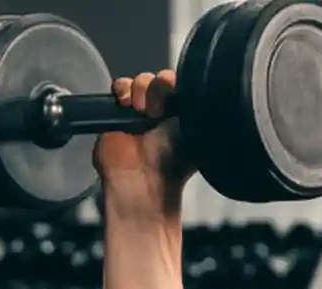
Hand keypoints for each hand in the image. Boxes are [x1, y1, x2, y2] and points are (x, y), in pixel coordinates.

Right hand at [93, 70, 195, 212]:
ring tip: (142, 113)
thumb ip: (201, 113)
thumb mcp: (196, 134)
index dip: (176, 86)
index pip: (182, 85)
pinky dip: (122, 90)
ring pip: (141, 80)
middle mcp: (163, 110)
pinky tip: (126, 105)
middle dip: (158, 89)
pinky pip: (119, 86)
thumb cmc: (173, 161)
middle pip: (159, 79)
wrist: (142, 176)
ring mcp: (139, 110)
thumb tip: (204, 94)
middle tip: (157, 112)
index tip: (175, 100)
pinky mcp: (117, 112)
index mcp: (184, 114)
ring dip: (141, 90)